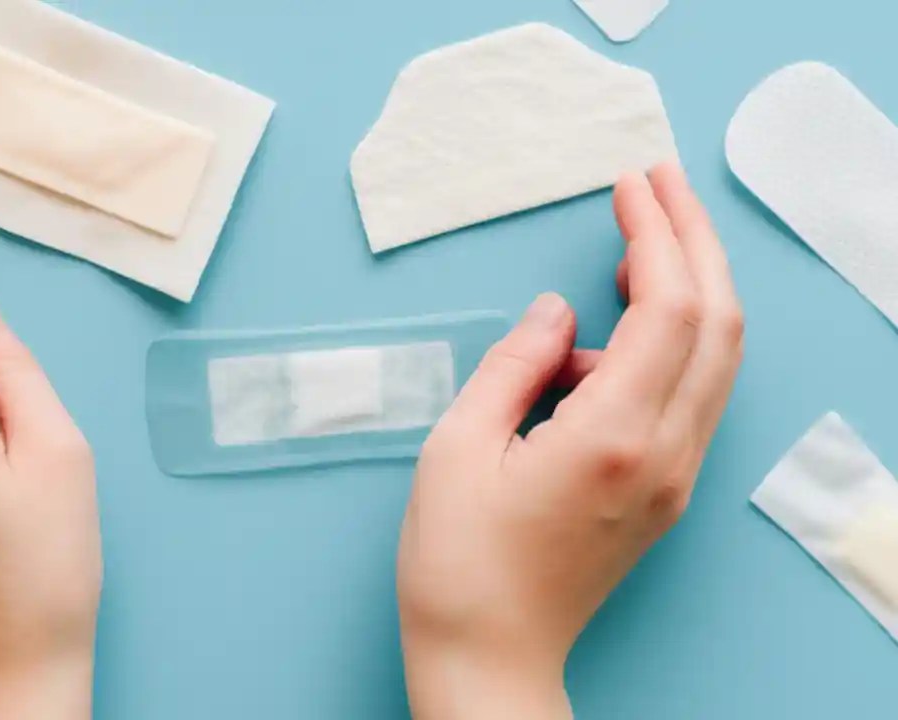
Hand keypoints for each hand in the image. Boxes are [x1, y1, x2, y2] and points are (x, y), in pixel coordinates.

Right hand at [398, 163, 742, 718]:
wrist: (488, 654)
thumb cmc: (458, 562)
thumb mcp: (457, 448)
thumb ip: (513, 365)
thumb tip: (557, 312)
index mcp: (612, 439)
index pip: (669, 307)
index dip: (657, 234)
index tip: (629, 186)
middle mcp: (664, 455)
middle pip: (719, 322)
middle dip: (696, 241)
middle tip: (658, 185)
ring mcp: (673, 478)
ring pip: (716, 358)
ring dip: (690, 290)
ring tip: (628, 253)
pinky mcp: (664, 492)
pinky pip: (689, 396)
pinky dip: (669, 345)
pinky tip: (603, 344)